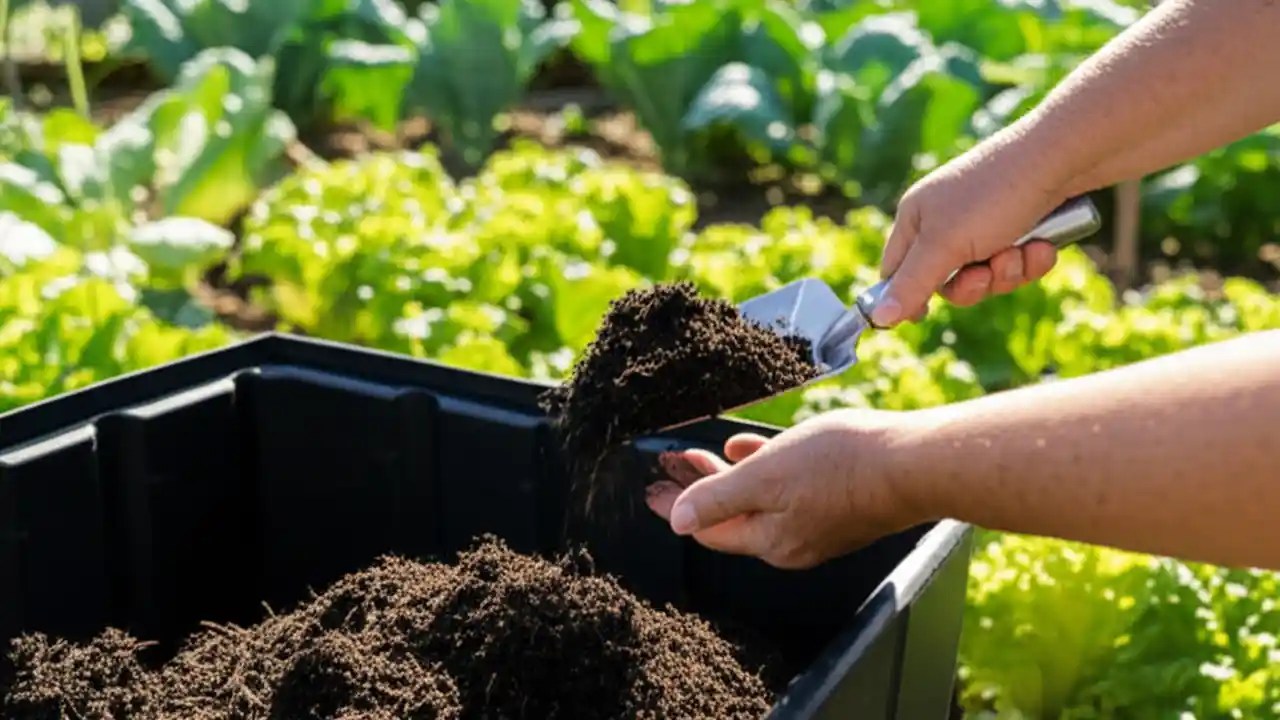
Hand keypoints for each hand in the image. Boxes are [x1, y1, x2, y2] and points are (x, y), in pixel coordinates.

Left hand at [644, 410, 927, 568]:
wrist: (913, 464)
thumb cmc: (843, 466)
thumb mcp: (767, 475)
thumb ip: (719, 497)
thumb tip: (680, 522)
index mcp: (770, 540)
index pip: (707, 528)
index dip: (675, 505)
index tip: (649, 489)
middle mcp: (792, 542)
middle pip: (730, 516)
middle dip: (697, 488)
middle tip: (669, 465)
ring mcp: (817, 526)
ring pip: (758, 502)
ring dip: (728, 477)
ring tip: (704, 453)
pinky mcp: (839, 507)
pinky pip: (786, 493)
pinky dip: (763, 472)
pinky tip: (755, 449)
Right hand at [870, 134, 1075, 326]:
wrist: (1066, 156)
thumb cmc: (995, 195)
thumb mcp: (946, 245)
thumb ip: (912, 284)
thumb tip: (879, 318)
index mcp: (917, 217)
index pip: (895, 270)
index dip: (905, 296)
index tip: (921, 317)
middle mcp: (946, 220)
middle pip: (946, 282)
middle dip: (973, 284)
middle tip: (985, 273)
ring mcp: (985, 223)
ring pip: (986, 276)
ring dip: (1007, 272)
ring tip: (1021, 249)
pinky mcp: (1020, 225)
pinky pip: (1016, 263)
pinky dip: (1030, 260)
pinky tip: (1042, 245)